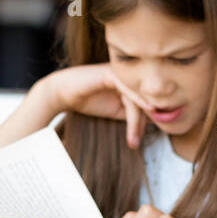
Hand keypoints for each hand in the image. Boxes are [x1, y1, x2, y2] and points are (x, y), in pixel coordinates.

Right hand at [36, 63, 153, 148]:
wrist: (63, 93)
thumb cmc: (89, 100)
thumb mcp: (116, 111)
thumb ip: (132, 114)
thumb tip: (153, 123)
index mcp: (131, 84)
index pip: (146, 103)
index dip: (147, 121)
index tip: (140, 140)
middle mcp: (128, 78)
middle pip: (144, 101)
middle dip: (141, 125)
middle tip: (135, 143)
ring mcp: (121, 75)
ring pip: (137, 99)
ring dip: (136, 122)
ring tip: (132, 140)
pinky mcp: (112, 74)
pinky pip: (128, 89)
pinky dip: (137, 101)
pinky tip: (145, 111)